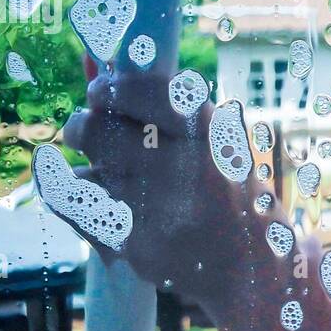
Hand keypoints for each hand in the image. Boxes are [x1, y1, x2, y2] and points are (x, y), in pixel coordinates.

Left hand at [59, 70, 259, 310]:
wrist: (251, 266)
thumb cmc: (229, 193)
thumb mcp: (219, 142)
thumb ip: (166, 108)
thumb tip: (97, 65)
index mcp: (208, 134)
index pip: (141, 91)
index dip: (111, 87)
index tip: (100, 91)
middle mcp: (183, 167)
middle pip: (97, 132)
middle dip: (82, 127)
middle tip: (82, 131)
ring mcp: (158, 210)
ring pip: (86, 175)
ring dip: (90, 173)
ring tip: (113, 180)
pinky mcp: (137, 245)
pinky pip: (82, 213)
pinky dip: (79, 205)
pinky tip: (96, 202)